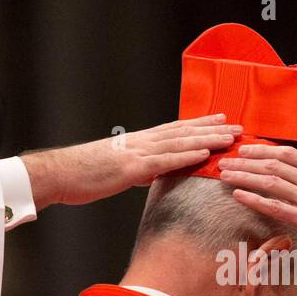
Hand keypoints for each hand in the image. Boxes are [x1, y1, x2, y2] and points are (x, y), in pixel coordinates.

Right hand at [23, 114, 242, 207]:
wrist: (57, 174)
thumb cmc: (81, 175)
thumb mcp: (114, 171)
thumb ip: (136, 170)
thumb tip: (151, 174)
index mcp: (137, 142)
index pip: (175, 130)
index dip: (200, 125)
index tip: (222, 120)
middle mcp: (140, 142)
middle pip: (183, 132)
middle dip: (212, 129)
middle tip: (239, 126)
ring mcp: (136, 153)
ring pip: (179, 143)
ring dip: (207, 139)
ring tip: (231, 137)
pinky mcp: (130, 169)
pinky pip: (164, 162)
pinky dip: (186, 157)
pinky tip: (204, 155)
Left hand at [217, 145, 296, 267]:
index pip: (288, 153)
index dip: (263, 149)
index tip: (247, 149)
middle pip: (274, 164)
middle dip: (247, 160)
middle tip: (227, 160)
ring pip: (270, 181)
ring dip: (244, 176)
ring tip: (225, 174)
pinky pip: (274, 206)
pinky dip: (253, 199)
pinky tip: (238, 195)